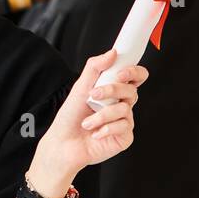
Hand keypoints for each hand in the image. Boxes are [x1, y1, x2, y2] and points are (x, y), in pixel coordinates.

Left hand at [27, 50, 147, 197]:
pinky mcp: (124, 137)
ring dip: (101, 115)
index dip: (134, 72)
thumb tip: (112, 53)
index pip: (135, 76)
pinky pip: (123, 126)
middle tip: (94, 95)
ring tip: (87, 123)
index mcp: (114, 91)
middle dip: (112, 90)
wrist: (63, 144)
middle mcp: (121, 105)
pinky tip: (95, 134)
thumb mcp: (80, 88)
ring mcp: (124, 121)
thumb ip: (95, 67)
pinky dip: (105, 129)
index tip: (121, 72)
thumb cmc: (70, 118)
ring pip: (124, 109)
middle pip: (132, 90)